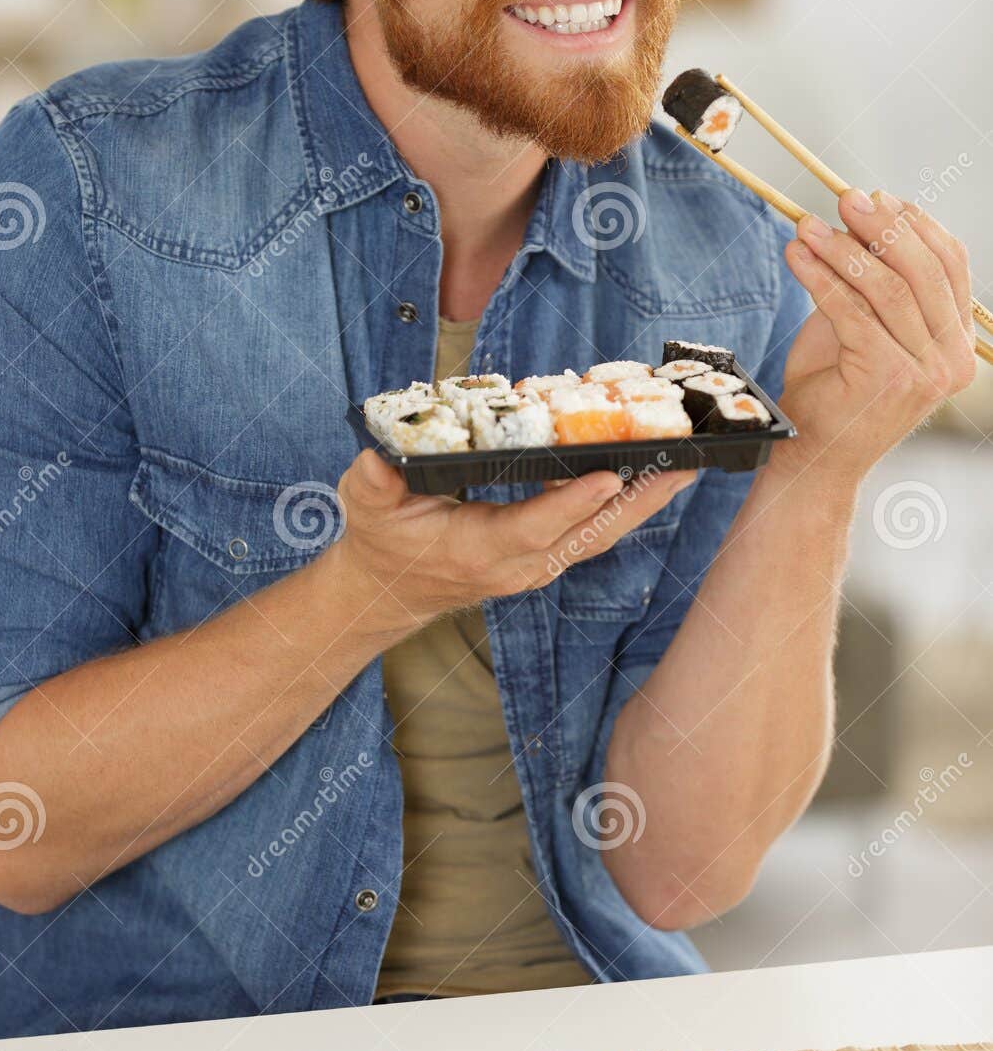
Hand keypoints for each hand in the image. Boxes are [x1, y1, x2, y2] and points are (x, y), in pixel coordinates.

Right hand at [330, 448, 697, 629]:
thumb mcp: (366, 507)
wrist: (388, 589)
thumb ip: (372, 483)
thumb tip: (378, 461)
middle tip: (682, 466)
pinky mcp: (543, 557)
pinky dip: (623, 505)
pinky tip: (649, 476)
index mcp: (477, 550)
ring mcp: (535, 565)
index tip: (611, 474)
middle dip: (638, 502)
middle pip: (588, 535)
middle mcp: (517, 564)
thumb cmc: (380, 541)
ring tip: (684, 467)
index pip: (533, 527)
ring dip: (643, 503)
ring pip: (599, 536)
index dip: (572, 503)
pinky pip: (592, 533)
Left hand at [777, 186, 974, 486]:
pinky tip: (795, 256)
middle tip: (845, 199)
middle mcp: (952, 359)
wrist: (815, 454)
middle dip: (881, 226)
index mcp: (958, 342)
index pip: (951, 266)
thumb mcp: (864, 325)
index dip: (916, 225)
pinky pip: (849, 310)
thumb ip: (874, 280)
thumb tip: (863, 217)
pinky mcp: (886, 378)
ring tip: (806, 227)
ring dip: (841, 249)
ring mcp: (924, 372)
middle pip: (923, 270)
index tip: (879, 199)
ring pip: (885, 288)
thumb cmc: (837, 389)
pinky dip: (817, 276)